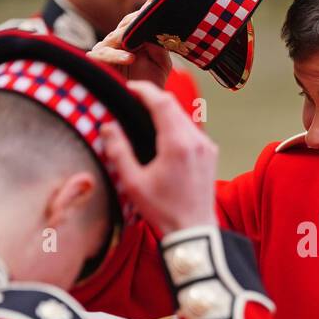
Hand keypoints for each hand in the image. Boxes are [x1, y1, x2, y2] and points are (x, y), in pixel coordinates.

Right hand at [88, 0, 171, 87]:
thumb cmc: (149, 83)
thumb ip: (160, 47)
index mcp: (136, 36)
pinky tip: (130, 57)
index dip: (153, 4)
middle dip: (143, 17)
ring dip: (130, 34)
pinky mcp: (96, 60)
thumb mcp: (161, 63)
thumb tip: (154, 33)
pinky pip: (103, 54)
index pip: (144, 18)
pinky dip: (116, 55)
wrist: (138, 104)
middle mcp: (120, 38)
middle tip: (155, 11)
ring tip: (142, 38)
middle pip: (130, 22)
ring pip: (117, 35)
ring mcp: (106, 47)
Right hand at [97, 80, 217, 233]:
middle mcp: (196, 140)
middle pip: (174, 105)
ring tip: (145, 113)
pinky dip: (177, 124)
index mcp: (177, 144)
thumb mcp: (133, 183)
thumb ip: (118, 151)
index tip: (130, 88)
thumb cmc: (163, 210)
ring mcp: (207, 146)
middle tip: (134, 97)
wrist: (194, 230)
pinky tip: (164, 134)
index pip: (162, 102)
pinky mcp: (211, 154)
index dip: (144, 91)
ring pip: (185, 116)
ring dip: (166, 111)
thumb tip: (107, 126)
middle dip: (154, 98)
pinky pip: (192, 130)